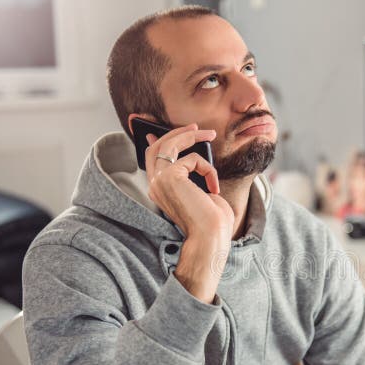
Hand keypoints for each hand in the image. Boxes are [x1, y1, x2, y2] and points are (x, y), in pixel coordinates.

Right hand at [145, 123, 232, 302]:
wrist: (211, 236)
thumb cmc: (211, 220)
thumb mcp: (200, 190)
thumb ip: (192, 172)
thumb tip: (192, 155)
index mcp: (159, 191)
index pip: (151, 160)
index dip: (157, 142)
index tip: (161, 131)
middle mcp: (154, 186)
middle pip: (157, 148)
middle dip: (176, 133)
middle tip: (196, 128)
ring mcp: (159, 181)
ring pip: (169, 145)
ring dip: (191, 136)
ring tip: (210, 134)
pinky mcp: (169, 178)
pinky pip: (192, 159)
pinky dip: (208, 169)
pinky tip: (213, 187)